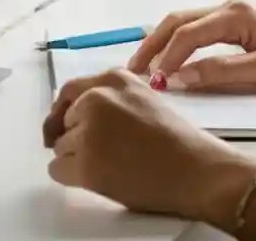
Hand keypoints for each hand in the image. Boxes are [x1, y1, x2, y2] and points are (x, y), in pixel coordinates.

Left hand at [42, 69, 250, 223]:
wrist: (198, 170)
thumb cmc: (178, 142)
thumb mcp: (144, 99)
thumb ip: (111, 99)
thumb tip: (75, 115)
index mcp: (113, 78)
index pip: (70, 92)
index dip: (66, 112)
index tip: (63, 124)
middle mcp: (97, 97)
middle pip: (63, 121)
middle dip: (75, 137)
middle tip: (104, 153)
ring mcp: (89, 130)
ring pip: (59, 146)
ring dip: (76, 158)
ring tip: (113, 165)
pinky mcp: (85, 162)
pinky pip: (56, 169)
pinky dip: (71, 176)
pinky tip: (99, 178)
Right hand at [127, 0, 255, 92]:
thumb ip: (222, 72)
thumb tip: (182, 77)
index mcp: (237, 13)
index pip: (188, 34)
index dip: (167, 58)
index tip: (155, 81)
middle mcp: (232, 8)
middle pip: (178, 21)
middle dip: (153, 44)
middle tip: (133, 68)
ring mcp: (234, 15)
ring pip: (186, 24)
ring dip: (163, 43)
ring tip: (146, 65)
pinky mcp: (239, 27)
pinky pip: (199, 31)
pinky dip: (180, 44)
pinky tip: (172, 59)